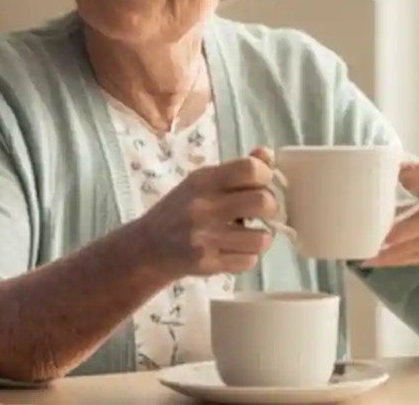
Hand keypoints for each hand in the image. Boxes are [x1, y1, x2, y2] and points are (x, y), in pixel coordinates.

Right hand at [136, 147, 278, 277]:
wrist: (147, 247)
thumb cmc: (180, 210)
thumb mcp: (201, 183)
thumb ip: (236, 169)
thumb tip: (267, 155)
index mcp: (203, 181)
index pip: (250, 169)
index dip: (266, 175)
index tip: (262, 184)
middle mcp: (203, 207)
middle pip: (263, 202)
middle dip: (270, 208)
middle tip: (260, 213)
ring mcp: (205, 238)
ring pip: (261, 238)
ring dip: (260, 237)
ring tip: (247, 235)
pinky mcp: (207, 263)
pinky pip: (249, 261)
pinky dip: (246, 256)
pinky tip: (233, 250)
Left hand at [363, 157, 418, 273]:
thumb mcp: (416, 178)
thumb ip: (399, 172)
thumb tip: (367, 168)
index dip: (414, 179)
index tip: (398, 186)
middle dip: (404, 230)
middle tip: (380, 238)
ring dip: (399, 250)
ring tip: (373, 252)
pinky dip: (404, 259)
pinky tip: (384, 260)